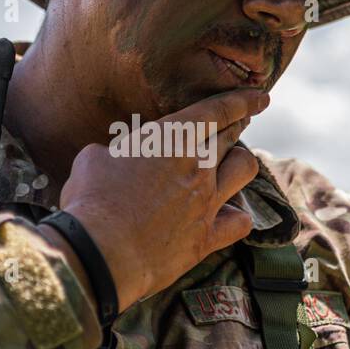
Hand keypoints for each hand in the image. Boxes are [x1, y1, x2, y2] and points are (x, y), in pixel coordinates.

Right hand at [50, 89, 268, 308]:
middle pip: (230, 136)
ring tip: (234, 161)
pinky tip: (228, 213)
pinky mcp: (207, 237)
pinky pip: (241, 220)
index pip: (217, 111)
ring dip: (241, 161)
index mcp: (171, 139)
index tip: (259, 96)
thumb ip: (115, 152)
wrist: (102, 252)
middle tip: (240, 120)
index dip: (242, 100)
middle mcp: (197, 166)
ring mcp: (207, 202)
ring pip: (245, 170)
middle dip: (239, 123)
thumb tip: (113, 157)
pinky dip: (237, 214)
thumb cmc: (91, 200)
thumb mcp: (93, 159)